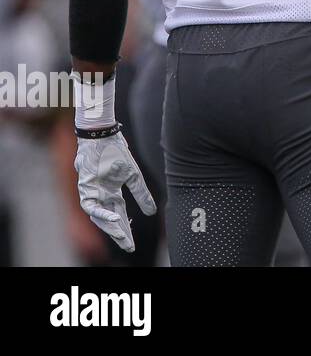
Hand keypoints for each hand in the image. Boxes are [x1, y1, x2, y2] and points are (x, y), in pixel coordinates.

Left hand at [73, 127, 156, 252]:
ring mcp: (92, 192)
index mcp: (112, 193)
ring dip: (110, 227)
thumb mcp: (133, 175)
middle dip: (119, 234)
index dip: (126, 229)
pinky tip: (114, 217)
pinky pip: (90, 206)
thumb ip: (141, 194)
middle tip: (129, 246)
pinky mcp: (85, 187)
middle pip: (109, 220)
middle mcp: (101, 196)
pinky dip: (101, 213)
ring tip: (121, 235)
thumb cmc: (116, 153)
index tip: (132, 244)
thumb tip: (152, 212)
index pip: (120, 215)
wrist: (103, 137)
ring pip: (98, 217)